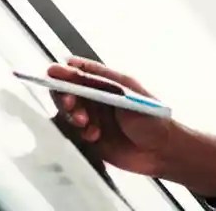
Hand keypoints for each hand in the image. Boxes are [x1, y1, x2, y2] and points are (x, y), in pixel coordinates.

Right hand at [48, 57, 215, 196]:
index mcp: (108, 83)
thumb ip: (100, 80)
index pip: (80, 73)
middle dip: (66, 97)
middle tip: (71, 105)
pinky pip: (73, 133)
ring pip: (68, 113)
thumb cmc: (152, 118)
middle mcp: (98, 99)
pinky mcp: (91, 139)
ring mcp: (94, 119)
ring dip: (73, 116)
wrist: (163, 152)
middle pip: (68, 93)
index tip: (52, 74)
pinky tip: (93, 136)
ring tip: (86, 123)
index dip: (64, 72)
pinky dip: (79, 133)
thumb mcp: (128, 93)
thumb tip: (73, 64)